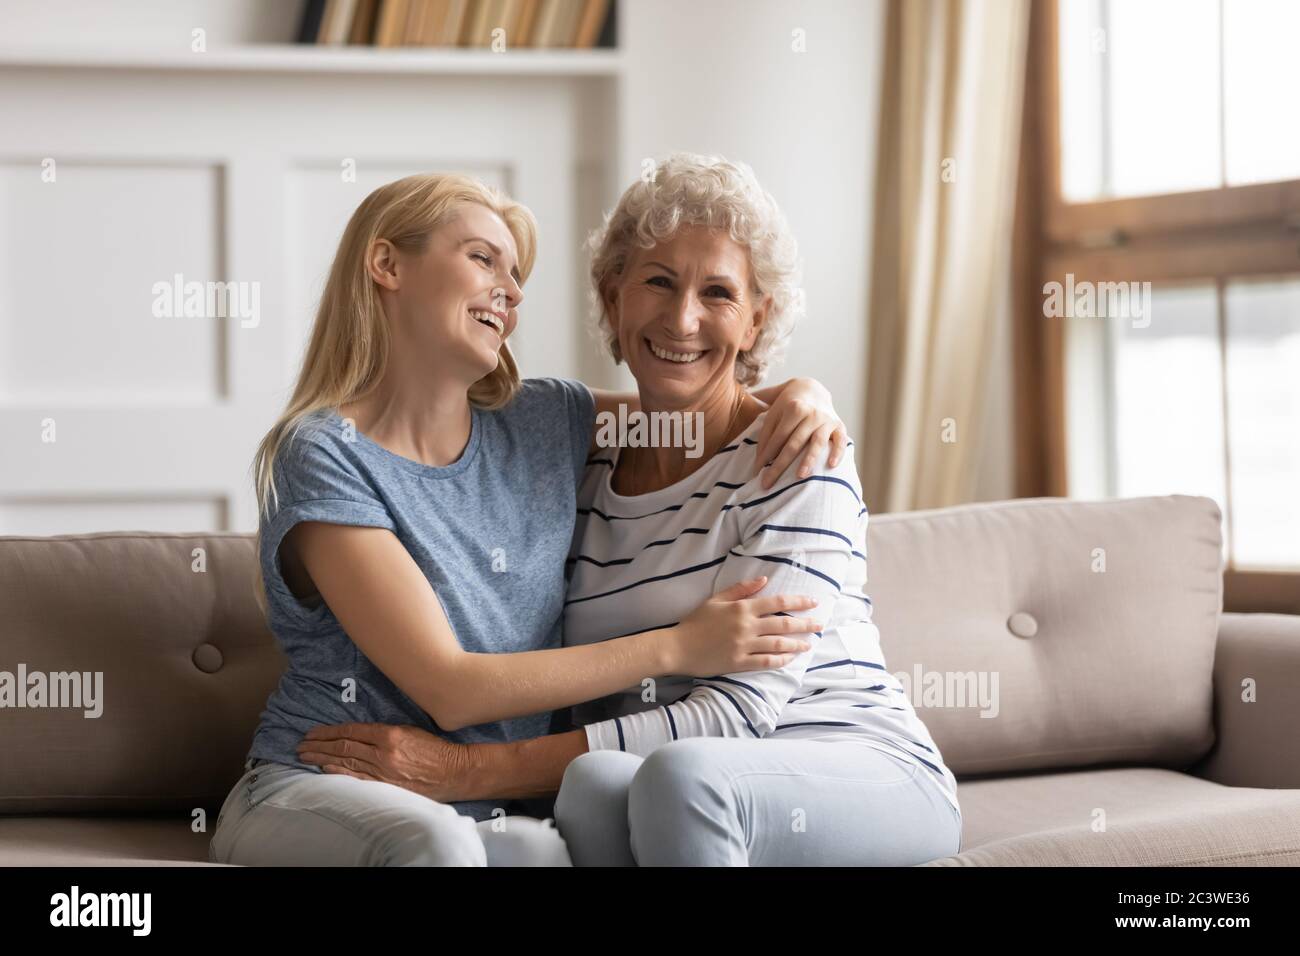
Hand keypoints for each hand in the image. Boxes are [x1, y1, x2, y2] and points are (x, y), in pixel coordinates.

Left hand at [296, 722, 473, 801]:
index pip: (351, 731)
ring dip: (322, 758)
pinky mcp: (386, 786)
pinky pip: (357, 779)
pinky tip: (324, 769)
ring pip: (346, 762)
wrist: (454, 771)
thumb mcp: (410, 730)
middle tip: (301, 744)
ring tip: (305, 755)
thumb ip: (385, 732)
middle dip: (319, 744)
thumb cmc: (435, 749)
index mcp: (390, 734)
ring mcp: (384, 771)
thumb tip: (360, 733)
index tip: (314, 732)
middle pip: (343, 746)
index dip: (329, 731)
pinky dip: (338, 773)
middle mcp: (383, 752)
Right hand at [666, 576, 821, 675]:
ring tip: (808, 644)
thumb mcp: (716, 599)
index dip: (798, 602)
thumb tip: (764, 579)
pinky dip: (781, 660)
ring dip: (797, 644)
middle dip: (805, 624)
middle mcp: (746, 626)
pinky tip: (790, 659)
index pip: (778, 603)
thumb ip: (740, 589)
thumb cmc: (695, 622)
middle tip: (819, 625)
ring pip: (778, 645)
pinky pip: (766, 662)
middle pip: (783, 624)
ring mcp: (744, 646)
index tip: (813, 603)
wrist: (678, 647)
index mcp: (742, 608)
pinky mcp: (739, 663)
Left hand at [754, 378, 848, 488]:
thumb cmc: (786, 406)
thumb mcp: (772, 412)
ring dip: (809, 459)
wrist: (811, 390)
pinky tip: (831, 465)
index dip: (766, 455)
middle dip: (780, 465)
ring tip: (800, 476)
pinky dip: (838, 452)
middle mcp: (811, 413)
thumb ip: (765, 433)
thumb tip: (758, 460)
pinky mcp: (839, 426)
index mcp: (793, 408)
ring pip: (817, 442)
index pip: (778, 437)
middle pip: (794, 443)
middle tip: (768, 483)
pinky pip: (840, 441)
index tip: (756, 472)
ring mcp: (826, 420)